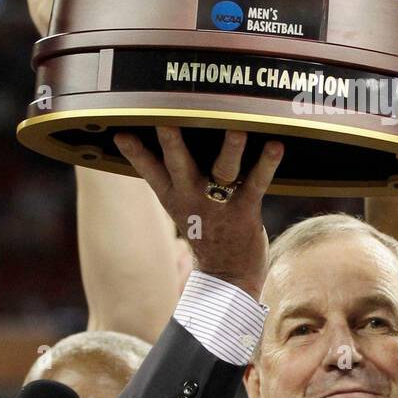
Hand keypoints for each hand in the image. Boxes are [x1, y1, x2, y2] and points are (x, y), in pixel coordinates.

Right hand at [114, 128, 283, 301]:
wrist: (227, 277)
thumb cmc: (206, 232)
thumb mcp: (182, 208)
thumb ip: (174, 179)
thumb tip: (167, 145)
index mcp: (173, 196)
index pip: (149, 171)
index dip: (135, 153)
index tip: (121, 133)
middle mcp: (192, 197)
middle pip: (179, 165)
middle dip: (172, 143)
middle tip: (167, 121)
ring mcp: (219, 204)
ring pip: (223, 170)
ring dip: (231, 149)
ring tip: (237, 129)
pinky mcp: (246, 210)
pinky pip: (257, 182)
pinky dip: (267, 164)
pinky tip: (275, 145)